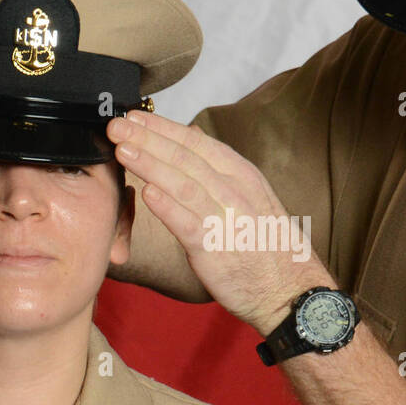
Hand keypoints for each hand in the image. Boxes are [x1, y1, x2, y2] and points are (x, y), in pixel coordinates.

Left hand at [107, 111, 333, 334]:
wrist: (288, 288)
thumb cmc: (265, 243)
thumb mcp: (251, 194)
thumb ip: (219, 165)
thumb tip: (193, 133)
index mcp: (242, 175)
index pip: (197, 143)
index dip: (163, 127)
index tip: (135, 116)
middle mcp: (235, 191)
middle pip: (185, 158)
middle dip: (148, 138)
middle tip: (117, 125)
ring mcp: (226, 218)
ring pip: (183, 184)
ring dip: (150, 165)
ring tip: (122, 150)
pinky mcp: (215, 248)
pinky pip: (187, 223)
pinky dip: (167, 207)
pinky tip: (146, 193)